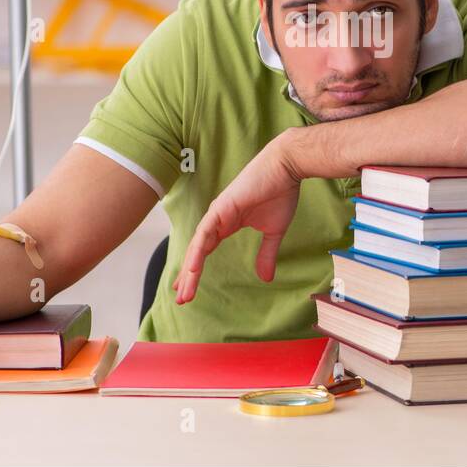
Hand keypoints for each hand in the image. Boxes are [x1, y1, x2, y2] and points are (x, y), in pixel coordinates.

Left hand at [173, 131, 303, 304]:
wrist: (286, 168)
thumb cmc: (280, 193)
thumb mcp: (274, 231)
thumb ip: (267, 254)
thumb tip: (266, 278)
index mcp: (227, 224)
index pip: (207, 250)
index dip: (196, 269)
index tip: (188, 288)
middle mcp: (217, 219)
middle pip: (198, 252)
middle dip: (188, 276)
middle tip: (181, 298)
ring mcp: (217, 213)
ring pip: (198, 246)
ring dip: (190, 270)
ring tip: (183, 291)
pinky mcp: (221, 208)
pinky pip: (205, 234)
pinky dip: (198, 252)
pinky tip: (192, 269)